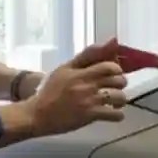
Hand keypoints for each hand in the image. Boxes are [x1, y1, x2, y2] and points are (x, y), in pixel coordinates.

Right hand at [0, 39, 128, 146]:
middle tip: (113, 89)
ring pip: (120, 97)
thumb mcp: (65, 68)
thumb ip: (87, 55)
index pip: (110, 66)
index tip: (112, 75)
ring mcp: (90, 101)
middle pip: (118, 80)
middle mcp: (87, 85)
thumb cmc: (51, 91)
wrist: (37, 114)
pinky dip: (117, 115)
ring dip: (120, 100)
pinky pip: (115, 115)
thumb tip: (111, 40)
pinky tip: (111, 114)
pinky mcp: (90, 116)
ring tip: (113, 103)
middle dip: (120, 84)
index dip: (116, 70)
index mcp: (81, 72)